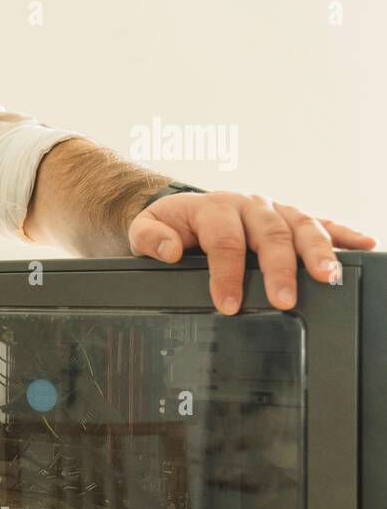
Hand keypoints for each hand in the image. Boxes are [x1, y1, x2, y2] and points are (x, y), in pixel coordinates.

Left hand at [128, 192, 377, 313]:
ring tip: (329, 277)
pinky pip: (319, 222)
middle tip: (285, 299)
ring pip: (301, 226)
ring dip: (318, 251)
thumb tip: (168, 250)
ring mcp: (273, 210)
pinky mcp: (289, 218)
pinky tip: (363, 245)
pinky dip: (342, 233)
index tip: (228, 304)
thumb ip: (150, 238)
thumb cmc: (168, 224)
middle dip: (279, 269)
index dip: (227, 274)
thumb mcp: (145, 228)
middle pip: (270, 234)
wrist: (179, 210)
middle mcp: (249, 205)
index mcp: (215, 206)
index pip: (225, 241)